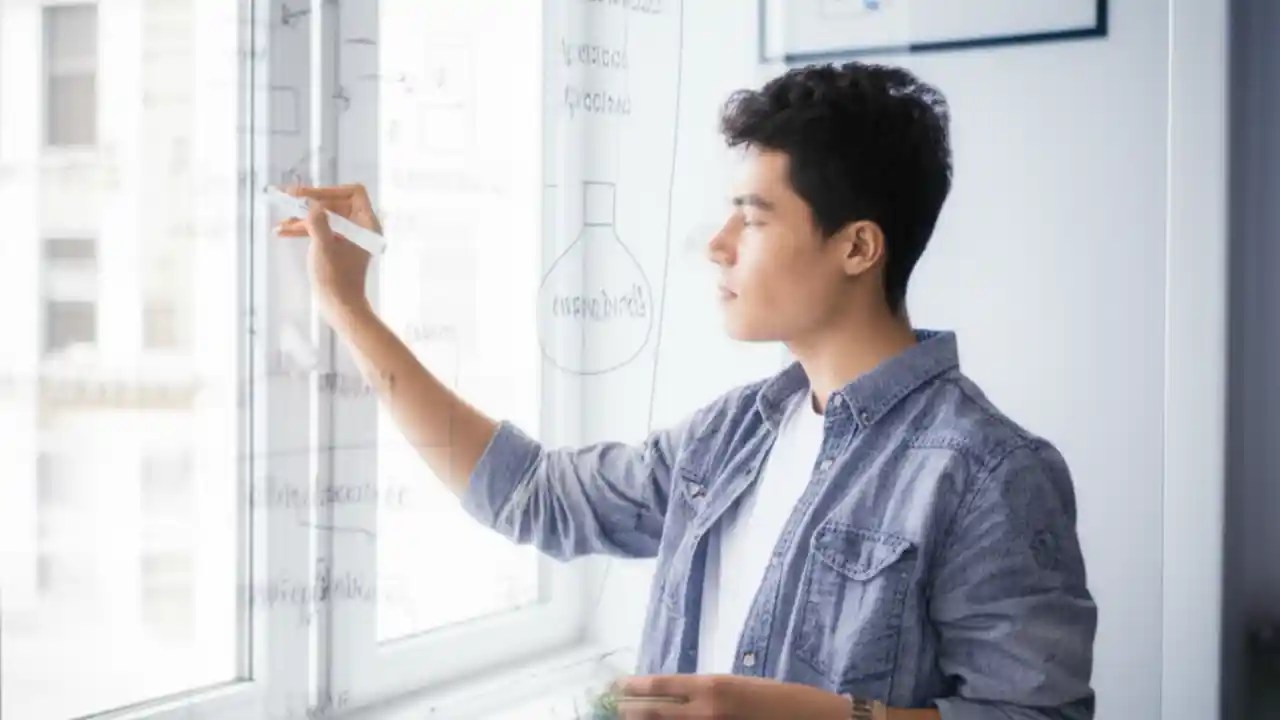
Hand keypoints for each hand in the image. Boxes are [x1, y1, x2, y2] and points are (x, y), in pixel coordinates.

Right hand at [274, 183, 382, 324]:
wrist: (340, 307)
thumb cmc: (336, 279)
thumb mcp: (324, 246)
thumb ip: (318, 222)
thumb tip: (312, 204)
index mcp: (367, 224)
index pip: (353, 193)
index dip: (330, 191)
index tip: (307, 195)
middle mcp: (361, 227)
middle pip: (335, 203)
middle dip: (309, 205)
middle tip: (287, 200)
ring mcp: (350, 237)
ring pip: (325, 218)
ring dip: (302, 219)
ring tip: (279, 225)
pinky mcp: (339, 247)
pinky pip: (322, 230)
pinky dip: (305, 230)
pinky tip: (283, 232)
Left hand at [612, 674, 849, 718]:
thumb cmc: (779, 700)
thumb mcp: (739, 685)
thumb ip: (706, 692)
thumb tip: (676, 696)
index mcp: (711, 688)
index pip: (659, 687)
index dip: (634, 686)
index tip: (617, 686)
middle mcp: (705, 712)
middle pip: (652, 714)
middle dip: (629, 711)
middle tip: (613, 708)